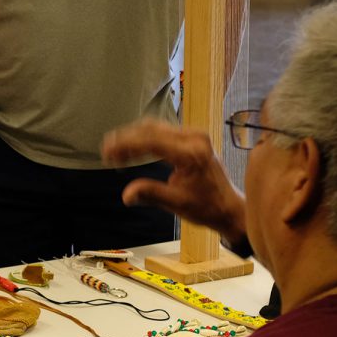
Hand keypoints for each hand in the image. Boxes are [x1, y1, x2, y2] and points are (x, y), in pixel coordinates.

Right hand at [100, 119, 245, 240]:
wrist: (230, 208)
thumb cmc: (207, 208)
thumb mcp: (178, 204)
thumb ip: (152, 195)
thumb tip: (126, 195)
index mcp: (191, 153)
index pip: (152, 141)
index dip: (126, 145)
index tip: (107, 152)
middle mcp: (194, 138)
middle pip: (151, 129)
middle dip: (126, 138)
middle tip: (106, 151)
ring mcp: (194, 136)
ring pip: (156, 128)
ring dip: (133, 136)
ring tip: (114, 150)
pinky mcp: (192, 139)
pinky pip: (163, 132)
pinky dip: (144, 138)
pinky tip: (132, 149)